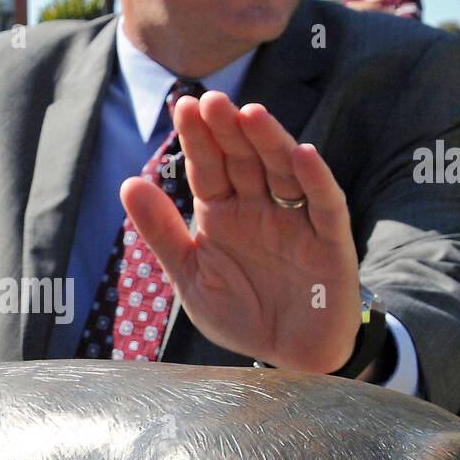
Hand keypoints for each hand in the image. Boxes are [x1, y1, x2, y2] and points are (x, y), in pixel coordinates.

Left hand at [123, 95, 359, 372]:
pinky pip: (325, 205)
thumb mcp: (192, 277)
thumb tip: (128, 182)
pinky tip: (303, 154)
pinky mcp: (330, 241)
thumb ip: (162, 233)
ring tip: (251, 114)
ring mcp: (297, 221)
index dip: (198, 138)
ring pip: (284, 171)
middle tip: (211, 99)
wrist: (288, 360)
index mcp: (224, 213)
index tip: (183, 106)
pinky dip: (316, 180)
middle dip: (228, 130)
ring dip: (269, 142)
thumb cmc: (241, 315)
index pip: (209, 167)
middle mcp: (260, 208)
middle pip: (245, 160)